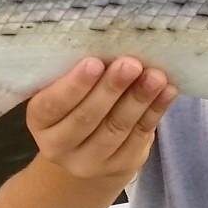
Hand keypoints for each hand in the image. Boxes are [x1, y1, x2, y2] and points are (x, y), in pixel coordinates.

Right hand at [26, 56, 176, 182]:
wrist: (87, 149)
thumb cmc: (76, 102)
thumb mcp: (66, 88)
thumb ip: (82, 72)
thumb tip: (112, 43)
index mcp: (40, 121)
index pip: (52, 105)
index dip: (74, 85)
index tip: (94, 62)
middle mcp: (59, 146)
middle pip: (86, 118)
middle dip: (111, 89)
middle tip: (130, 64)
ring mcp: (91, 161)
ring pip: (116, 128)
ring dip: (138, 99)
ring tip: (155, 76)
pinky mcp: (122, 164)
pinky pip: (140, 136)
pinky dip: (156, 111)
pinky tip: (167, 91)